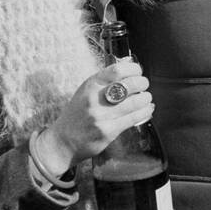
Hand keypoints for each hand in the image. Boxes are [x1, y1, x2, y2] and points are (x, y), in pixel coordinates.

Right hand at [37, 61, 153, 169]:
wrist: (63, 141)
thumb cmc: (78, 114)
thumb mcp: (86, 92)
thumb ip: (105, 81)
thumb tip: (130, 68)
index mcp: (90, 85)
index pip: (117, 70)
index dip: (133, 69)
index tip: (138, 72)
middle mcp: (95, 98)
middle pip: (130, 84)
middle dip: (143, 83)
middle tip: (144, 85)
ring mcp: (101, 115)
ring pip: (135, 102)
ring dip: (146, 98)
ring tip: (146, 98)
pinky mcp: (108, 131)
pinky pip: (134, 118)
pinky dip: (145, 112)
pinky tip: (147, 109)